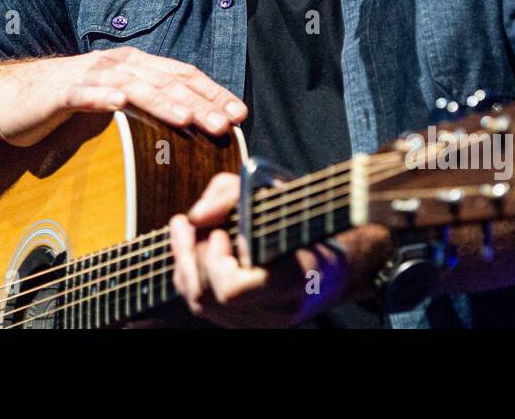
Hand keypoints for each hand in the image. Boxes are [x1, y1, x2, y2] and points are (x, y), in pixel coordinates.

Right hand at [0, 46, 245, 147]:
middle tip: (226, 123)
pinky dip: (104, 97)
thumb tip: (191, 123)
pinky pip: (87, 94)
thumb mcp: (115, 101)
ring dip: (162, 101)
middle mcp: (118, 64)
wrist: (12, 97)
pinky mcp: (64, 92)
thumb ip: (147, 106)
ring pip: (134, 86)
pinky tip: (120, 103)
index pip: (182, 75)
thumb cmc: (69, 101)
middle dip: (199, 102)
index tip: (240, 113)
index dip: (213, 92)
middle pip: (166, 81)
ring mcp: (91, 75)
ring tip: (187, 118)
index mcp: (135, 66)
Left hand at [169, 173, 384, 327]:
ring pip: (200, 304)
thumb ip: (228, 196)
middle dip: (190, 255)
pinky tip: (190, 249)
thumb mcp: (268, 189)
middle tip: (188, 223)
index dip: (215, 262)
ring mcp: (262, 323)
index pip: (232, 290)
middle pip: (207, 297)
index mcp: (294, 279)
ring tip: (185, 229)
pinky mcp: (248, 325)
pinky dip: (190, 275)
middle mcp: (277, 311)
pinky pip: (205, 306)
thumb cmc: (300, 217)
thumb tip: (195, 217)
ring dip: (185, 263)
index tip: (220, 233)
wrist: (329, 257)